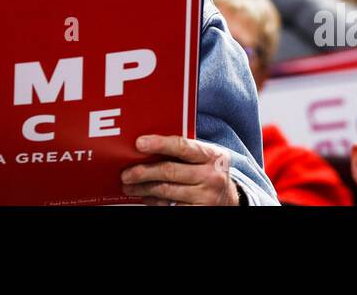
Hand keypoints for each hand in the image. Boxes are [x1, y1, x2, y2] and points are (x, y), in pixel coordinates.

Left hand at [120, 135, 240, 205]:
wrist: (230, 200)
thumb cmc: (209, 172)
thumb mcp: (204, 157)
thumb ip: (183, 150)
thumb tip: (146, 145)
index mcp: (212, 155)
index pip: (182, 146)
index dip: (159, 144)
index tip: (139, 143)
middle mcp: (211, 176)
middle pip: (169, 171)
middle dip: (143, 172)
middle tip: (126, 174)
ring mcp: (206, 196)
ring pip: (166, 191)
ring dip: (143, 189)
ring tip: (129, 186)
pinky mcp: (199, 211)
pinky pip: (170, 207)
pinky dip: (154, 202)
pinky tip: (145, 197)